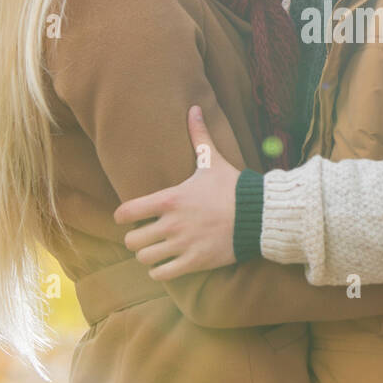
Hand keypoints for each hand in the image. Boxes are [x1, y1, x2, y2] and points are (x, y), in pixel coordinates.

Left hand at [113, 106, 238, 277]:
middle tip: (145, 235)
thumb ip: (199, 136)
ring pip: (144, 259)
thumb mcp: (212, 161)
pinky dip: (161, 271)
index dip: (123, 216)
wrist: (259, 215)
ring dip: (148, 256)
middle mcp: (171, 224)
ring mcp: (182, 245)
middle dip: (136, 238)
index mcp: (169, 199)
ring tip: (156, 251)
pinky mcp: (195, 262)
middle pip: (132, 241)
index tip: (129, 217)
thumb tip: (194, 107)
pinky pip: (162, 274)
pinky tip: (167, 265)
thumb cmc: (233, 187)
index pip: (126, 212)